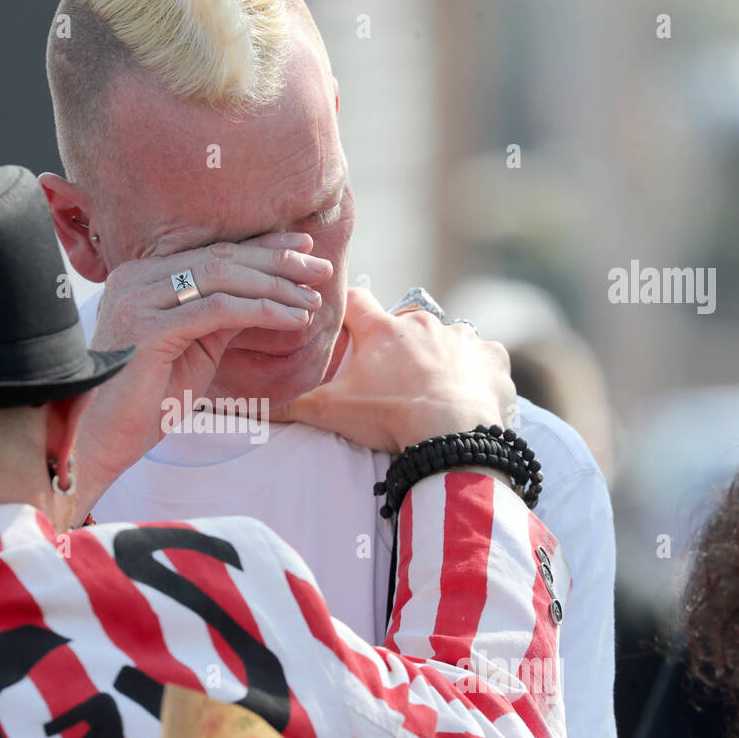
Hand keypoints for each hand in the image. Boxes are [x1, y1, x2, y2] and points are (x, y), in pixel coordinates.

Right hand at [73, 232, 331, 511]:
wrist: (98, 440)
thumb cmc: (144, 402)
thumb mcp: (191, 349)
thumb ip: (219, 317)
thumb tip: (266, 295)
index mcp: (141, 278)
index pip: (211, 251)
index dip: (262, 246)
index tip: (302, 246)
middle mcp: (136, 280)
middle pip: (220, 257)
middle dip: (277, 260)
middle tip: (320, 266)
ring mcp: (139, 301)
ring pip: (222, 277)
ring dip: (275, 285)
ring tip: (311, 297)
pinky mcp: (148, 329)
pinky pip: (217, 310)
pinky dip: (261, 311)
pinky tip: (291, 318)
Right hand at [270, 287, 515, 452]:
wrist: (452, 435)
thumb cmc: (389, 417)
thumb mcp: (331, 412)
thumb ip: (290, 404)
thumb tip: (245, 405)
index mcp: (382, 330)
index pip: (355, 302)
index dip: (346, 309)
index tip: (343, 319)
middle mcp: (422, 323)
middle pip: (403, 322)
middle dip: (398, 342)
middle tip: (392, 376)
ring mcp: (462, 338)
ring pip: (446, 338)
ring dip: (439, 356)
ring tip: (433, 389)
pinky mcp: (492, 359)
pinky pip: (484, 358)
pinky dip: (476, 372)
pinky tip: (468, 393)